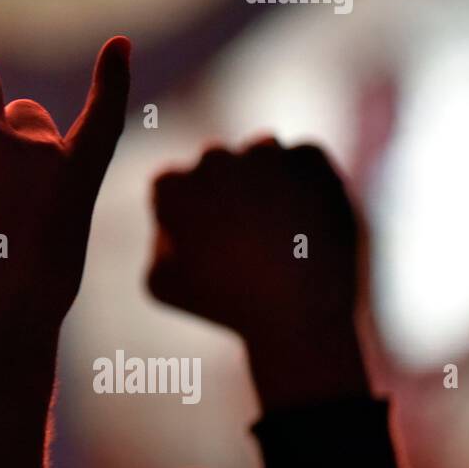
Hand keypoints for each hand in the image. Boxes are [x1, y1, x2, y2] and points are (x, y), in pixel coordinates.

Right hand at [147, 138, 370, 411]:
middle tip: (245, 235)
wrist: (300, 315)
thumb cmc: (226, 306)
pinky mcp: (311, 158)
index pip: (170, 185)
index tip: (201, 242)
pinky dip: (306, 181)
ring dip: (265, 176)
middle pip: (215, 164)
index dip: (183, 213)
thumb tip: (173, 222)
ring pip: (260, 152)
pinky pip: (304, 159)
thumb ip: (158, 244)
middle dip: (226, 191)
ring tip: (278, 224)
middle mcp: (214, 159)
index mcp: (172, 186)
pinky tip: (306, 217)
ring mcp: (265, 154)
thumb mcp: (163, 285)